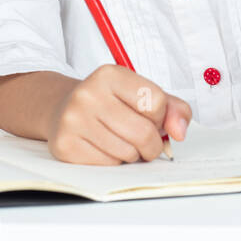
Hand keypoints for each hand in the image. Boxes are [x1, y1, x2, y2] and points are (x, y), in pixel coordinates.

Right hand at [44, 64, 191, 164]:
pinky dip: (114, 162)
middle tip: (145, 141)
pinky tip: (104, 148)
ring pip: (127, 153)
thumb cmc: (109, 103)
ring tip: (122, 142)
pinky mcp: (65, 145)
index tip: (150, 116)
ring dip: (133, 154)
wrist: (61, 109)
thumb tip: (179, 132)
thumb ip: (172, 108)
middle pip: (144, 132)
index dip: (160, 116)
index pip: (155, 102)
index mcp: (110, 74)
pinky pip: (108, 165)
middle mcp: (88, 94)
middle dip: (152, 144)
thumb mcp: (141, 94)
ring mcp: (74, 120)